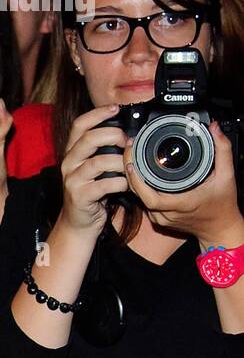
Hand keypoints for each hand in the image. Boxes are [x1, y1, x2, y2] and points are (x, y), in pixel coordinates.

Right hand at [57, 104, 129, 237]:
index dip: (97, 114)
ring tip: (130, 166)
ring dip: (120, 162)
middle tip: (128, 141)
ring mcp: (72, 179)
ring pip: (98, 162)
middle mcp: (69, 163)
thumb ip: (105, 151)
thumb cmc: (92, 192)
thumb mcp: (95, 168)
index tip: (116, 108)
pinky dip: (121, 183)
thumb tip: (129, 135)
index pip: (79, 125)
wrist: (79, 222)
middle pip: (88, 139)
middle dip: (113, 136)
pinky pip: (105, 185)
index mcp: (72, 152)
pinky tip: (127, 185)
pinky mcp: (80, 196)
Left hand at [124, 120, 243, 245]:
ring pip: (138, 197)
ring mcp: (160, 217)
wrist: (220, 229)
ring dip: (133, 177)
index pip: (148, 197)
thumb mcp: (226, 176)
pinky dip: (139, 186)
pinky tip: (138, 171)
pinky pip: (143, 201)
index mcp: (180, 204)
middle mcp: (166, 213)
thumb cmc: (224, 205)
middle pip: (138, 193)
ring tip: (132, 156)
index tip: (132, 162)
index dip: (136, 181)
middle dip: (130, 171)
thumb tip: (214, 129)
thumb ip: (222, 151)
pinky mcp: (158, 219)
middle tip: (130, 149)